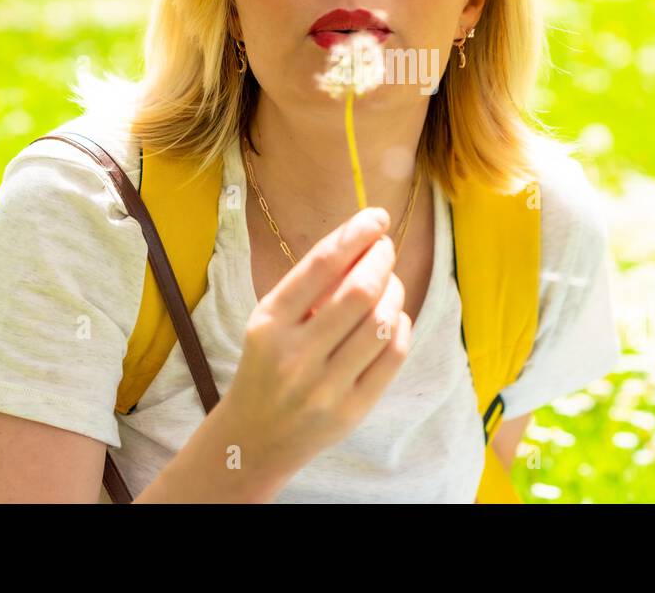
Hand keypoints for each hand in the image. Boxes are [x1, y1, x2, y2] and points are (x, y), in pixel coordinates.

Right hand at [219, 206, 410, 482]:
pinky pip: (392, 355)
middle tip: (385, 247)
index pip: (320, 265)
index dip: (354, 234)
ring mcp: (325, 387)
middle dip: (381, 258)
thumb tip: (364, 241)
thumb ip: (310, 287)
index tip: (375, 216)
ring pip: (381, 322)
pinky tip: (393, 316)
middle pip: (359, 291)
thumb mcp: (270, 322)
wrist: (254, 438)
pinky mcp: (352, 410)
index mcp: (269, 323)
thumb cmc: (267, 366)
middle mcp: (295, 356)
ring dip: (394, 290)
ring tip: (389, 281)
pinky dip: (400, 325)